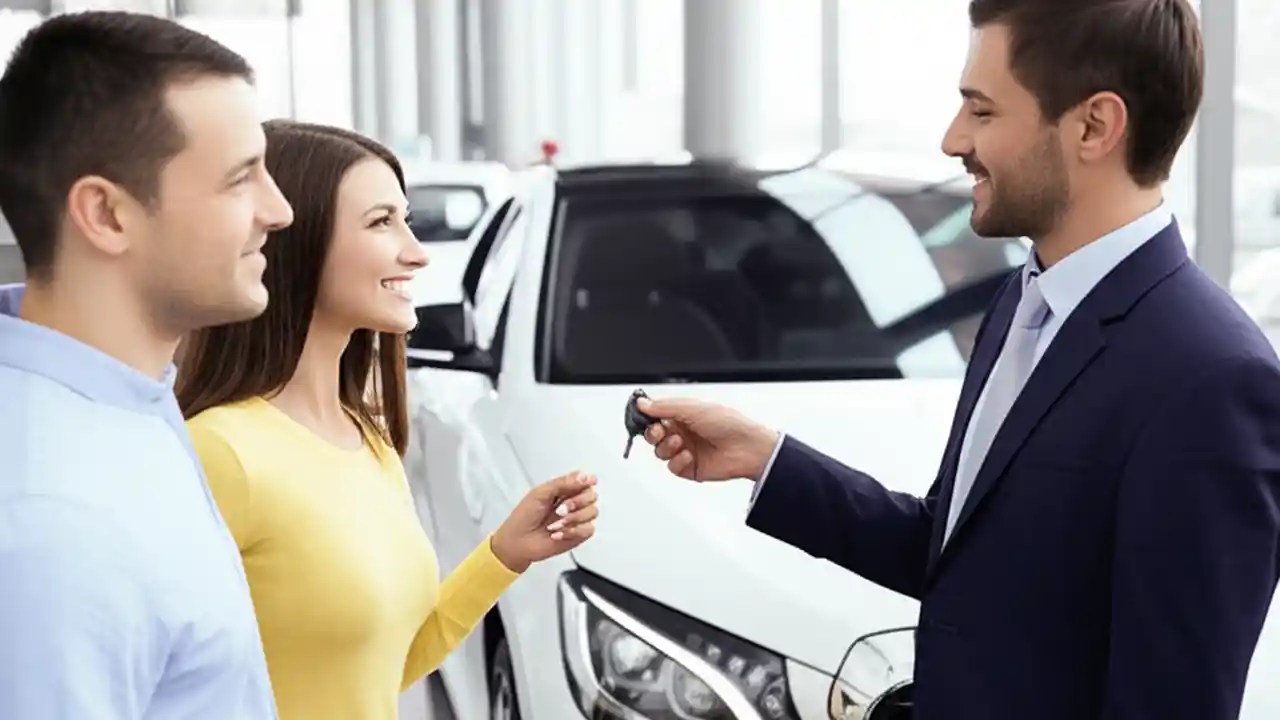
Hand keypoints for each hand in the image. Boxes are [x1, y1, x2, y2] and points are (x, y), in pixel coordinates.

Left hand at [491, 471, 597, 572]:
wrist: (518, 541)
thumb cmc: (525, 516)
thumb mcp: (540, 493)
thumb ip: (563, 483)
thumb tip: (584, 476)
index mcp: (564, 489)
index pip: (584, 480)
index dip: (587, 481)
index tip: (587, 483)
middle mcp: (573, 503)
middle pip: (592, 495)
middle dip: (578, 501)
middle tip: (560, 509)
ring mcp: (577, 519)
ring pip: (593, 512)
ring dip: (573, 518)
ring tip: (555, 524)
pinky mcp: (578, 535)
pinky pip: (588, 529)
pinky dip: (573, 531)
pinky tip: (558, 534)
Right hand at [636, 396, 779, 482]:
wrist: (748, 448)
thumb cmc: (729, 423)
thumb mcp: (693, 408)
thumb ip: (664, 407)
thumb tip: (642, 403)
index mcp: (683, 415)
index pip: (656, 415)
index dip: (647, 417)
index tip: (640, 417)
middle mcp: (683, 432)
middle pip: (654, 435)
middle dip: (653, 433)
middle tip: (658, 431)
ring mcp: (686, 450)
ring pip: (660, 452)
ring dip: (666, 447)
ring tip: (679, 443)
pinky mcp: (690, 468)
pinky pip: (672, 467)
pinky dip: (676, 461)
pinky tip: (687, 455)